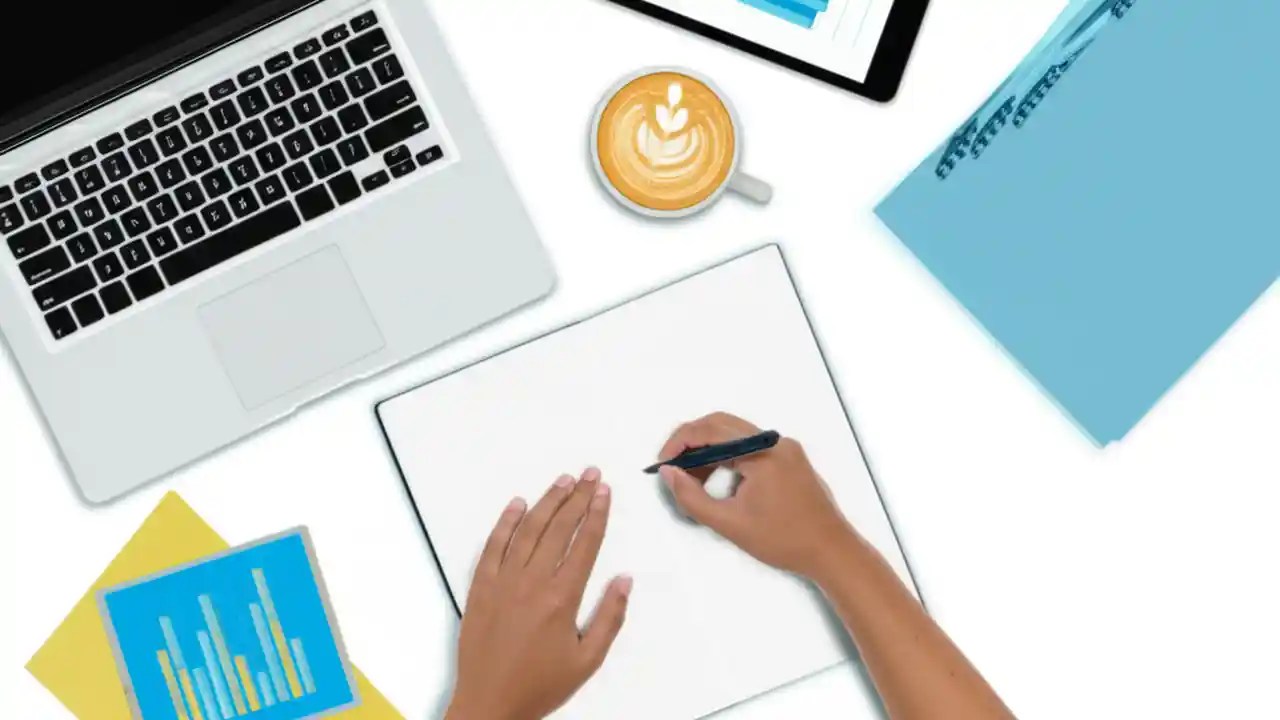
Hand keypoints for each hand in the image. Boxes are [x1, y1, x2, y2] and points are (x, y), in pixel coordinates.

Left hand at [446, 468, 632, 719]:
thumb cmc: (539, 686)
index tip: (604, 491)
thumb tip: (624, 580)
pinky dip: (506, 522)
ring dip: (547, 501)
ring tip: (563, 481)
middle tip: (590, 474)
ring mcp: (503, 582)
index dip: (597, 513)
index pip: (584, 543)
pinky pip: (493, 546)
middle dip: (578, 497)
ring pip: (528, 530)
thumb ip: (610, 617)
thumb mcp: (588, 660)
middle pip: (559, 528)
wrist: (489, 704)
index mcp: (562, 598)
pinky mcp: (480, 588)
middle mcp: (532, 582)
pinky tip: (518, 505)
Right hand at [658, 412, 854, 580]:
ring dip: (710, 452)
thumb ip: (692, 498)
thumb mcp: (730, 524)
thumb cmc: (783, 540)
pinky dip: (729, 459)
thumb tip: (668, 473)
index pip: (710, 429)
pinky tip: (719, 483)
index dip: (679, 443)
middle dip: (691, 444)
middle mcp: (775, 441)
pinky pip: (751, 448)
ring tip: (694, 482)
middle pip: (721, 426)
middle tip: (673, 470)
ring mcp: (785, 449)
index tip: (662, 465)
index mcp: (762, 452)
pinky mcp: (790, 459)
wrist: (832, 551)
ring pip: (735, 437)